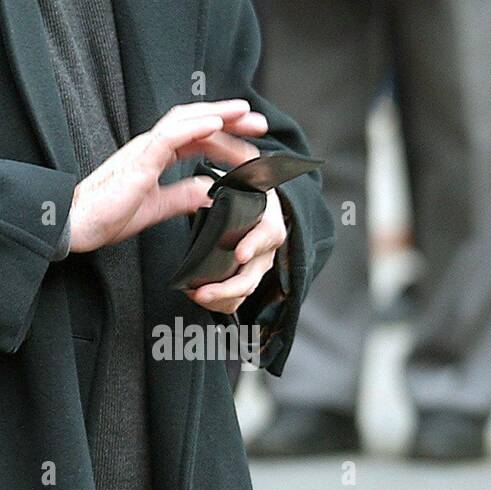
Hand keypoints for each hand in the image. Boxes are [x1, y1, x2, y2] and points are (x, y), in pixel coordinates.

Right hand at [68, 99, 267, 253]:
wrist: (79, 225)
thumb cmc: (110, 215)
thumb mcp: (159, 207)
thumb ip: (184, 196)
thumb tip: (210, 191)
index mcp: (156, 156)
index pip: (197, 137)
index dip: (225, 134)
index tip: (252, 141)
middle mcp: (152, 146)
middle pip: (195, 121)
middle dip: (229, 119)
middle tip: (260, 123)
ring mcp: (145, 150)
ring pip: (186, 121)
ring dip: (218, 115)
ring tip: (245, 114)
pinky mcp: (139, 161)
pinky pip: (169, 136)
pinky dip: (194, 127)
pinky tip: (216, 124)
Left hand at [184, 185, 286, 314]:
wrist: (256, 204)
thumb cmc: (247, 194)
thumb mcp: (242, 183)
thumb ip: (230, 181)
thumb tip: (205, 187)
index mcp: (267, 222)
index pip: (267, 234)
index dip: (253, 244)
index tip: (240, 253)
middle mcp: (266, 248)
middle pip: (252, 275)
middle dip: (227, 288)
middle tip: (203, 292)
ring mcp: (258, 265)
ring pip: (244, 290)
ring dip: (220, 298)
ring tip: (197, 295)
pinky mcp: (249, 277)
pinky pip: (238, 298)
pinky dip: (219, 302)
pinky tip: (201, 296)